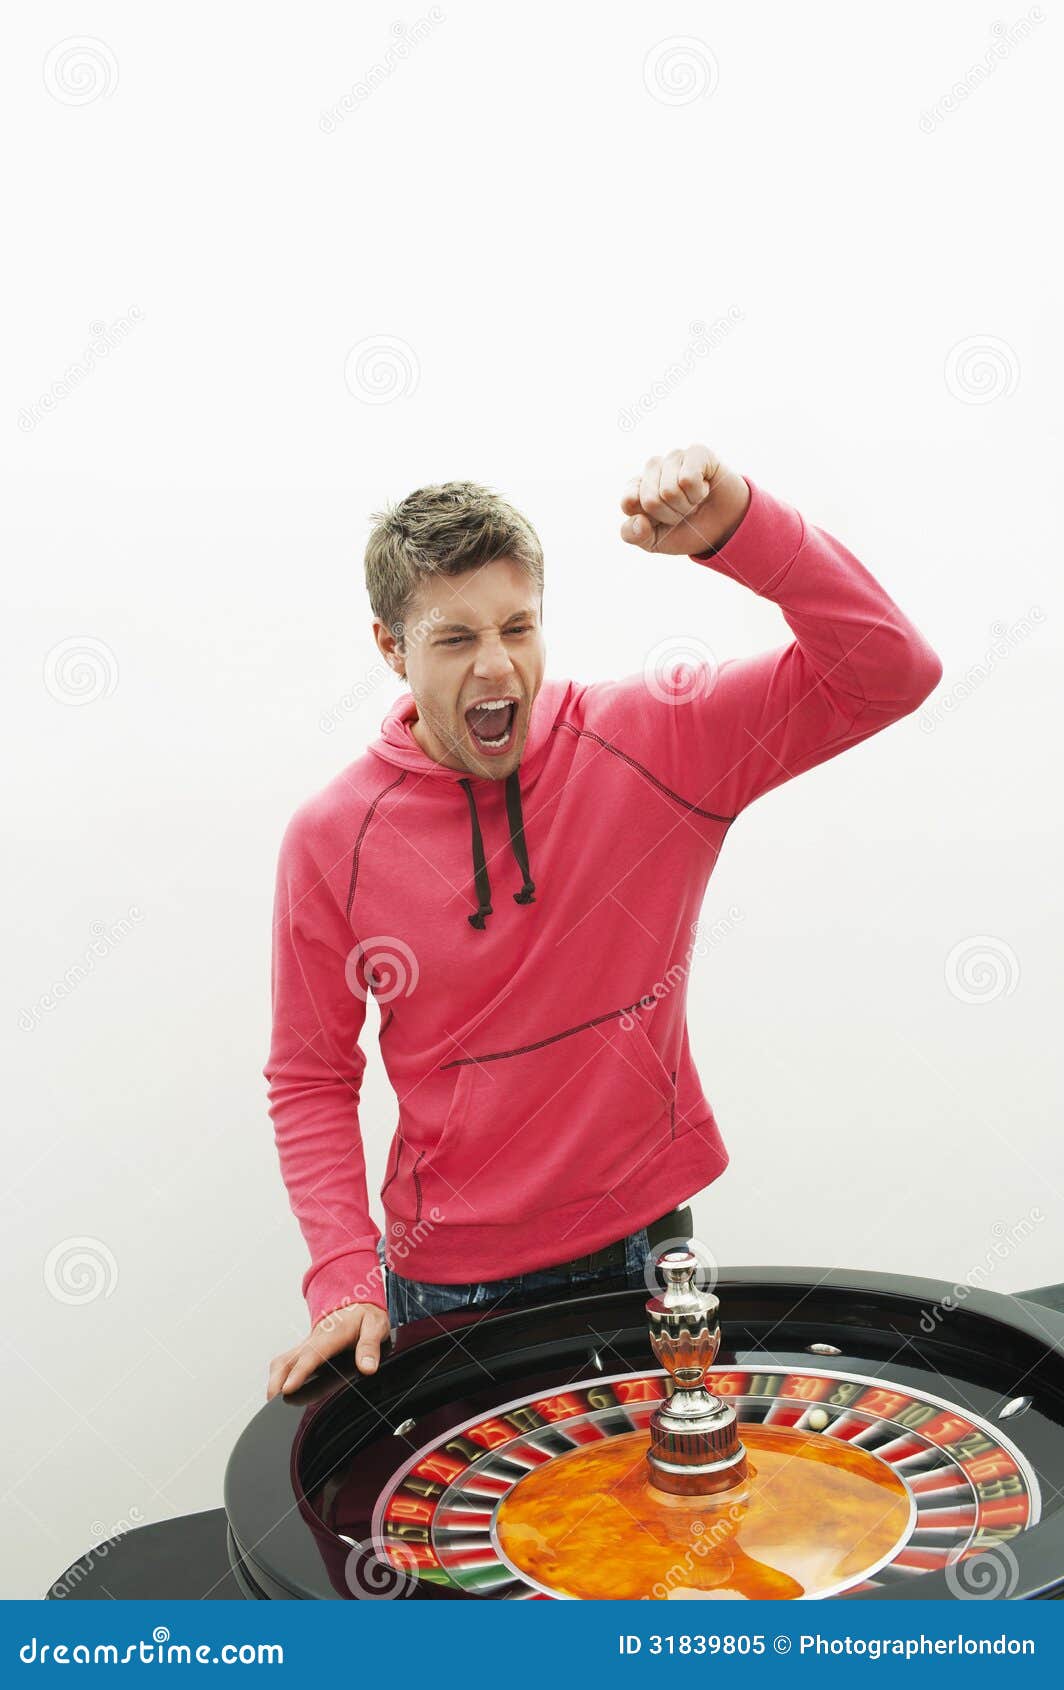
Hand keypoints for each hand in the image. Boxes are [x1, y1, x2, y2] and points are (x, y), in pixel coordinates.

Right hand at [266, 1302, 390, 1399]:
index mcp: (332, 1335)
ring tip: (273, 1401)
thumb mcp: (375, 1326)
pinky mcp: (305, 1349)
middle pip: (288, 1359)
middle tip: (272, 1402)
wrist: (355, 1302)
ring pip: (283, 1360)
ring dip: (275, 1378)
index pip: (312, 1355)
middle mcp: (314, 1339)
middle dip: (277, 1379)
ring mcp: (307, 1344)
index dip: (299, 1373)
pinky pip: (287, 1361)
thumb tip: (367, 1368)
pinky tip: (279, 1389)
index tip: (287, 1388)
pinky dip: (279, 1375)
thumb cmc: (365, 1316)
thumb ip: (370, 1347)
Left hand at [620, 444, 749, 555]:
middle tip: (683, 512)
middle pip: (651, 499)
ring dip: (687, 505)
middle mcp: (653, 468)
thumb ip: (634, 535)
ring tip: (694, 501)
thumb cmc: (685, 530)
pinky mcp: (696, 452)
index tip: (660, 522)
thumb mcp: (654, 542)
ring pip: (670, 490)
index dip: (648, 521)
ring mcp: (674, 457)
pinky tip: (705, 488)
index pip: (628, 501)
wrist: (723, 528)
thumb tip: (639, 520)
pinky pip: (688, 479)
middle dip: (670, 516)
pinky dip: (698, 493)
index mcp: (637, 487)